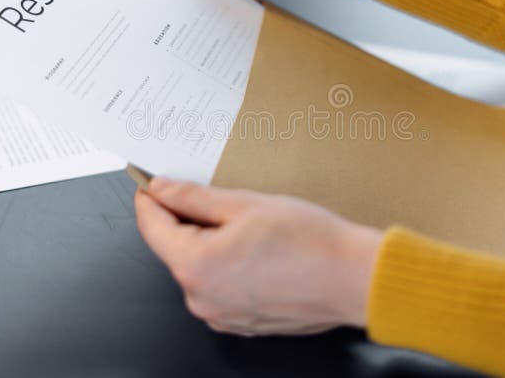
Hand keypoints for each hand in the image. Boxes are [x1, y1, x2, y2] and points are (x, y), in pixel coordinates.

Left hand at [134, 178, 381, 335]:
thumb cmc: (311, 243)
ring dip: (210, 243)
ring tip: (250, 226)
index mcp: (196, 266)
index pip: (152, 226)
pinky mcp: (239, 322)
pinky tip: (258, 251)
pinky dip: (228, 266)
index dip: (150, 197)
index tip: (152, 182)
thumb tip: (162, 190)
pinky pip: (219, 286)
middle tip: (220, 198)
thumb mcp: (246, 204)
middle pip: (174, 248)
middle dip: (188, 219)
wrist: (354, 280)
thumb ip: (194, 197)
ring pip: (198, 267)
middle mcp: (201, 299)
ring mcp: (220, 315)